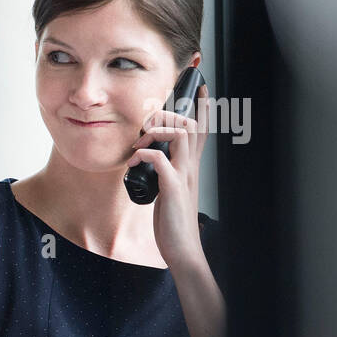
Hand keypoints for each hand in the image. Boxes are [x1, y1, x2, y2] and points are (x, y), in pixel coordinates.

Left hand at [127, 83, 208, 269]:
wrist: (182, 249)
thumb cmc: (173, 223)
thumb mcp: (169, 192)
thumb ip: (166, 174)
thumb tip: (152, 162)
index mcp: (190, 167)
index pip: (201, 130)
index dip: (201, 107)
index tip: (200, 87)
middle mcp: (191, 167)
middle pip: (191, 124)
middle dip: (169, 113)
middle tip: (147, 122)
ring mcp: (184, 176)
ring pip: (181, 134)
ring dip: (157, 131)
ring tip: (139, 145)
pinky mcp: (173, 188)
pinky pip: (161, 160)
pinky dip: (145, 155)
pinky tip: (134, 162)